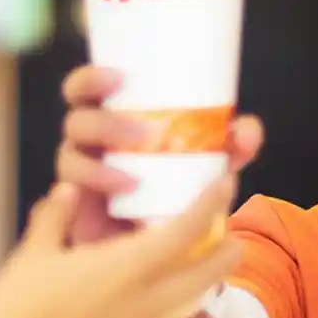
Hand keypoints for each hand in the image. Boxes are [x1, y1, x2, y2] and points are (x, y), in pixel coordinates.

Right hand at [56, 65, 263, 243]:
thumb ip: (232, 144)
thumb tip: (247, 129)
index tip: (121, 77)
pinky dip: (89, 202)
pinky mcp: (79, 212)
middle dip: (104, 124)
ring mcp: (81, 178)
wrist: (167, 241)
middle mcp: (89, 145)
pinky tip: (119, 201)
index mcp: (110, 118)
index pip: (82, 90)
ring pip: (70, 161)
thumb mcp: (211, 162)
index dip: (90, 79)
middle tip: (144, 134)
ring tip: (132, 179)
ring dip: (98, 168)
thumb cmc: (183, 185)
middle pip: (75, 122)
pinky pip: (70, 203)